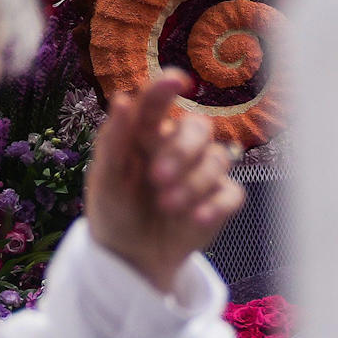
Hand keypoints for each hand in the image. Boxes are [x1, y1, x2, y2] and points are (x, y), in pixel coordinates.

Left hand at [84, 73, 240, 292]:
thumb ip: (113, 140)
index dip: (168, 86)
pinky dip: (215, 205)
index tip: (177, 81)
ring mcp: (201, 172)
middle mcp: (178, 146)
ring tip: (167, 206)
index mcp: (147, 132)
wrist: (129, 256)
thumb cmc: (114, 209)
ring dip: (193, 182)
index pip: (158, 101)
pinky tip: (195, 218)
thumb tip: (121, 98)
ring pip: (218, 159)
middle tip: (157, 178)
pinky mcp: (218, 200)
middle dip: (182, 150)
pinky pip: (231, 192)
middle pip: (198, 127)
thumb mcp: (105, 179)